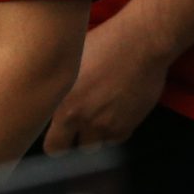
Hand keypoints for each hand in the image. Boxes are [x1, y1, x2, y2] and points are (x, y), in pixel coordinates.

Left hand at [41, 12, 166, 153]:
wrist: (141, 43)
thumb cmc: (104, 42)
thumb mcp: (71, 62)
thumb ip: (60, 88)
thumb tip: (51, 97)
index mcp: (62, 103)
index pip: (52, 144)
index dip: (54, 140)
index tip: (57, 132)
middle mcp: (82, 119)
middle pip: (69, 151)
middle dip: (70, 142)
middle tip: (73, 128)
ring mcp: (106, 125)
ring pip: (94, 145)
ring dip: (92, 135)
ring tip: (95, 112)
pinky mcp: (128, 125)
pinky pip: (115, 139)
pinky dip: (113, 130)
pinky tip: (114, 109)